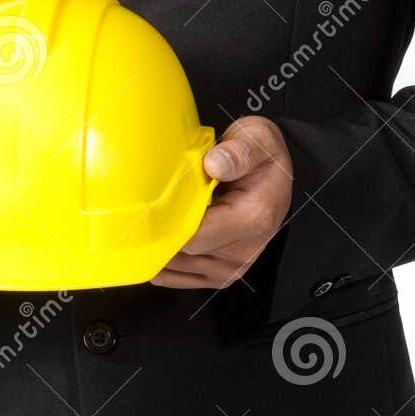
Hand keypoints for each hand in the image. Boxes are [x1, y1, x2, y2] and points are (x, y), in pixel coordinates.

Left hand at [149, 116, 292, 289]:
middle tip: (141, 207)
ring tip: (153, 218)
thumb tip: (215, 164)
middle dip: (159, 232)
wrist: (273, 174)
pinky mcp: (221, 275)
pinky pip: (179, 278)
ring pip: (177, 267)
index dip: (165, 222)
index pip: (196, 234)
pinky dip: (162, 263)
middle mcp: (246, 249)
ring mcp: (233, 266)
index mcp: (254, 217)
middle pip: (183, 253)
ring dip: (160, 246)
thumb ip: (239, 151)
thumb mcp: (257, 137)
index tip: (144, 206)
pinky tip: (156, 241)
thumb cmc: (262, 155)